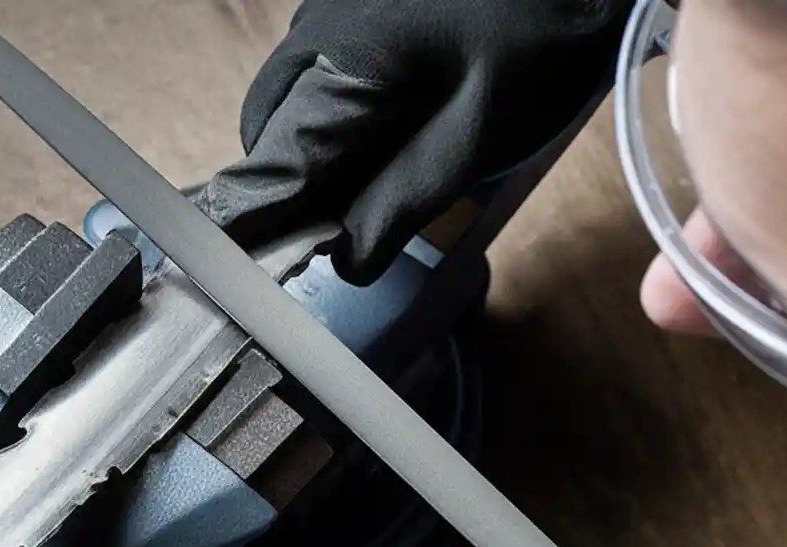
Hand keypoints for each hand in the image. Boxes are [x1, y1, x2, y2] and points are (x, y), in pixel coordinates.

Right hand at [197, 0, 630, 283]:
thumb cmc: (539, 35)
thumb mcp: (475, 136)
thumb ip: (400, 201)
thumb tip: (345, 261)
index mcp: (334, 72)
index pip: (267, 172)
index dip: (256, 230)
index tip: (248, 280)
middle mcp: (309, 39)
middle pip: (268, 144)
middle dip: (293, 197)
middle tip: (339, 238)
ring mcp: (323, 17)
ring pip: (290, 113)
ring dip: (315, 161)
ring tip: (379, 183)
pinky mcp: (344, 11)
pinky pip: (316, 82)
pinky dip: (336, 124)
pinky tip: (391, 133)